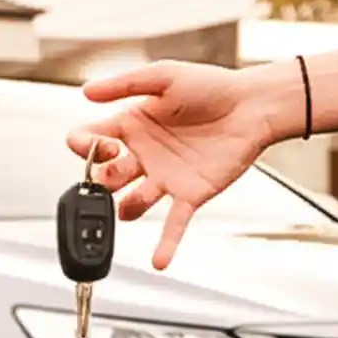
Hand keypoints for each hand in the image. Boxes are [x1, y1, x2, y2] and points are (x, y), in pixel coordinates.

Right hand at [67, 60, 299, 269]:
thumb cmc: (212, 86)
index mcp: (131, 126)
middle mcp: (143, 155)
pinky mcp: (189, 195)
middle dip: (103, 179)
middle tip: (111, 172)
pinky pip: (173, 224)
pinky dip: (165, 245)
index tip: (93, 144)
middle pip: (107, 177)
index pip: (91, 141)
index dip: (85, 146)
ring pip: (133, 203)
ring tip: (126, 208)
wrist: (252, 106)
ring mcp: (164, 178)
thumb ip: (125, 83)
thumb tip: (87, 91)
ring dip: (126, 209)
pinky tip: (159, 261)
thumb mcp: (164, 76)